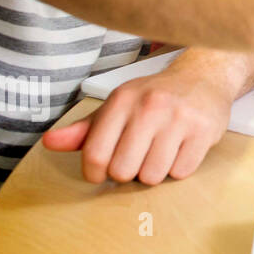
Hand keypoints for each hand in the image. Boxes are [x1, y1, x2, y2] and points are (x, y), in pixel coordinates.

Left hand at [42, 67, 230, 184]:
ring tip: (159, 152)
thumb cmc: (155, 96)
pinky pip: (180, 172)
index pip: (95, 155)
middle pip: (123, 170)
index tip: (103, 171)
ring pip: (152, 175)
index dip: (95, 173)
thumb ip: (84, 129)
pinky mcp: (204, 131)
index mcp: (123, 100)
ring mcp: (180, 118)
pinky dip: (177, 168)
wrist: (204, 77)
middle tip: (137, 157)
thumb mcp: (118, 106)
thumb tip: (49, 142)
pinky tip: (179, 150)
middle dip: (128, 172)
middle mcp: (150, 106)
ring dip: (154, 172)